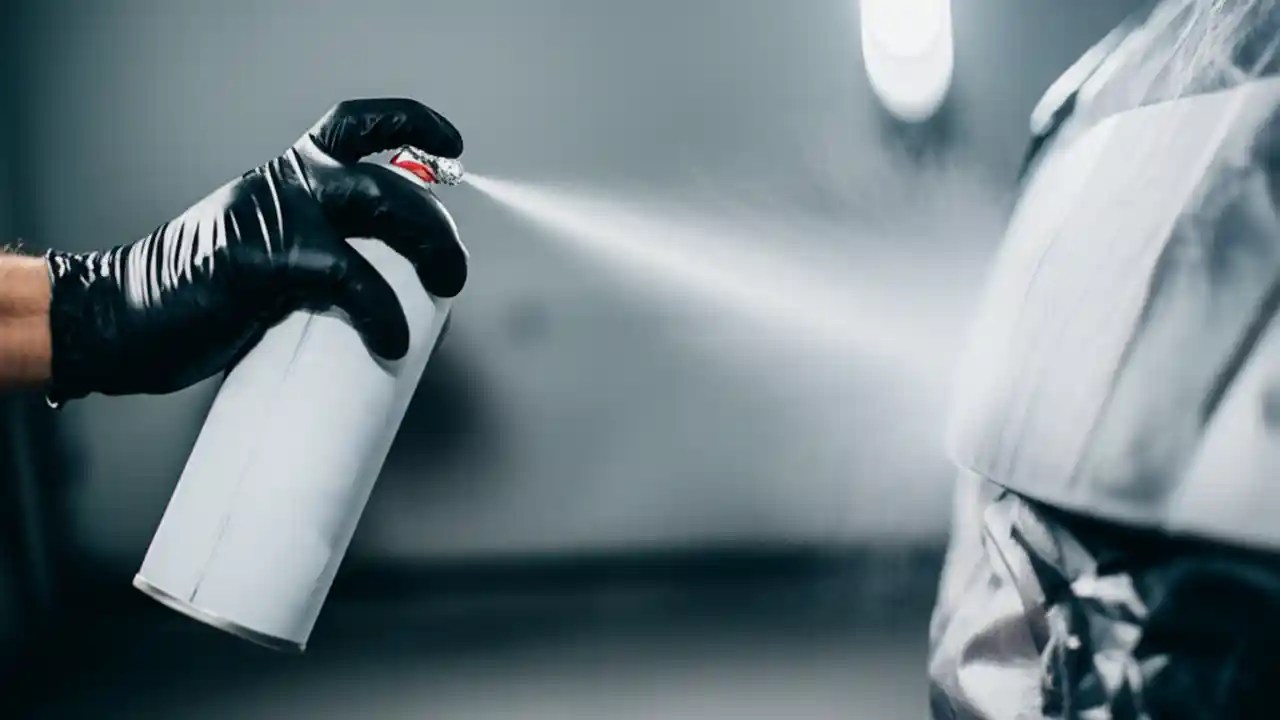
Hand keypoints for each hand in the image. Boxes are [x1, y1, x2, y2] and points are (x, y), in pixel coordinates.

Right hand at [45, 98, 465, 402]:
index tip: (452, 145)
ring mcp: (274, 216)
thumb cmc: (199, 296)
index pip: (355, 125)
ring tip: (446, 287)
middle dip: (437, 221)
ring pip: (380, 205)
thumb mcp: (267, 253)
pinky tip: (393, 339)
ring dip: (429, 245)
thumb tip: (395, 297)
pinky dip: (382, 310)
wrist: (118, 318)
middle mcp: (286, 183)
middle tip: (453, 270)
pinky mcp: (260, 260)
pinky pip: (348, 277)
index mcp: (288, 176)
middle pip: (388, 178)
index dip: (412, 125)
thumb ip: (319, 254)